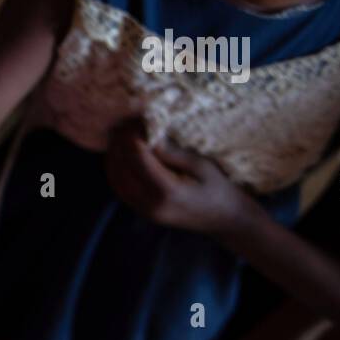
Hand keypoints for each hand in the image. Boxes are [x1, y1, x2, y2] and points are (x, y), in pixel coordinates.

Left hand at [104, 120, 257, 235]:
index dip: (132, 137)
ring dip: (114, 155)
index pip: (138, 159)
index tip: (135, 120)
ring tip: (121, 135)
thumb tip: (148, 137)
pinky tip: (120, 153)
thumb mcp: (202, 165)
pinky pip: (120, 188)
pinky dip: (116, 168)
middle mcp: (150, 205)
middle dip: (119, 144)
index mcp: (168, 192)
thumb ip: (173, 153)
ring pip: (115, 179)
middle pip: (122, 169)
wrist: (225, 219)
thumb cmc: (219, 188)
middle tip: (125, 123)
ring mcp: (144, 211)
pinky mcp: (141, 212)